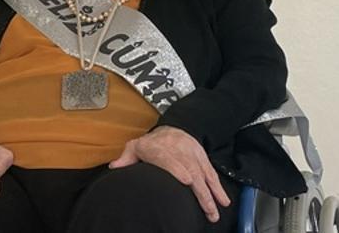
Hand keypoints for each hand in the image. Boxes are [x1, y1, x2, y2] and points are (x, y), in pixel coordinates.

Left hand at [109, 126, 230, 222]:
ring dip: (212, 193)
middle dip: (200, 191)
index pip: (169, 158)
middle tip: (207, 210)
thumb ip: (127, 158)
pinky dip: (218, 187)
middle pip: (191, 170)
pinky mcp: (202, 157)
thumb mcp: (136, 146)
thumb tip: (114, 167)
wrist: (173, 127)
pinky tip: (223, 200)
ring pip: (204, 173)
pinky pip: (211, 172)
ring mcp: (192, 154)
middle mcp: (178, 151)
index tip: (187, 180)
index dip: (178, 168)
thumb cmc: (152, 143)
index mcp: (159, 149)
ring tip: (216, 210)